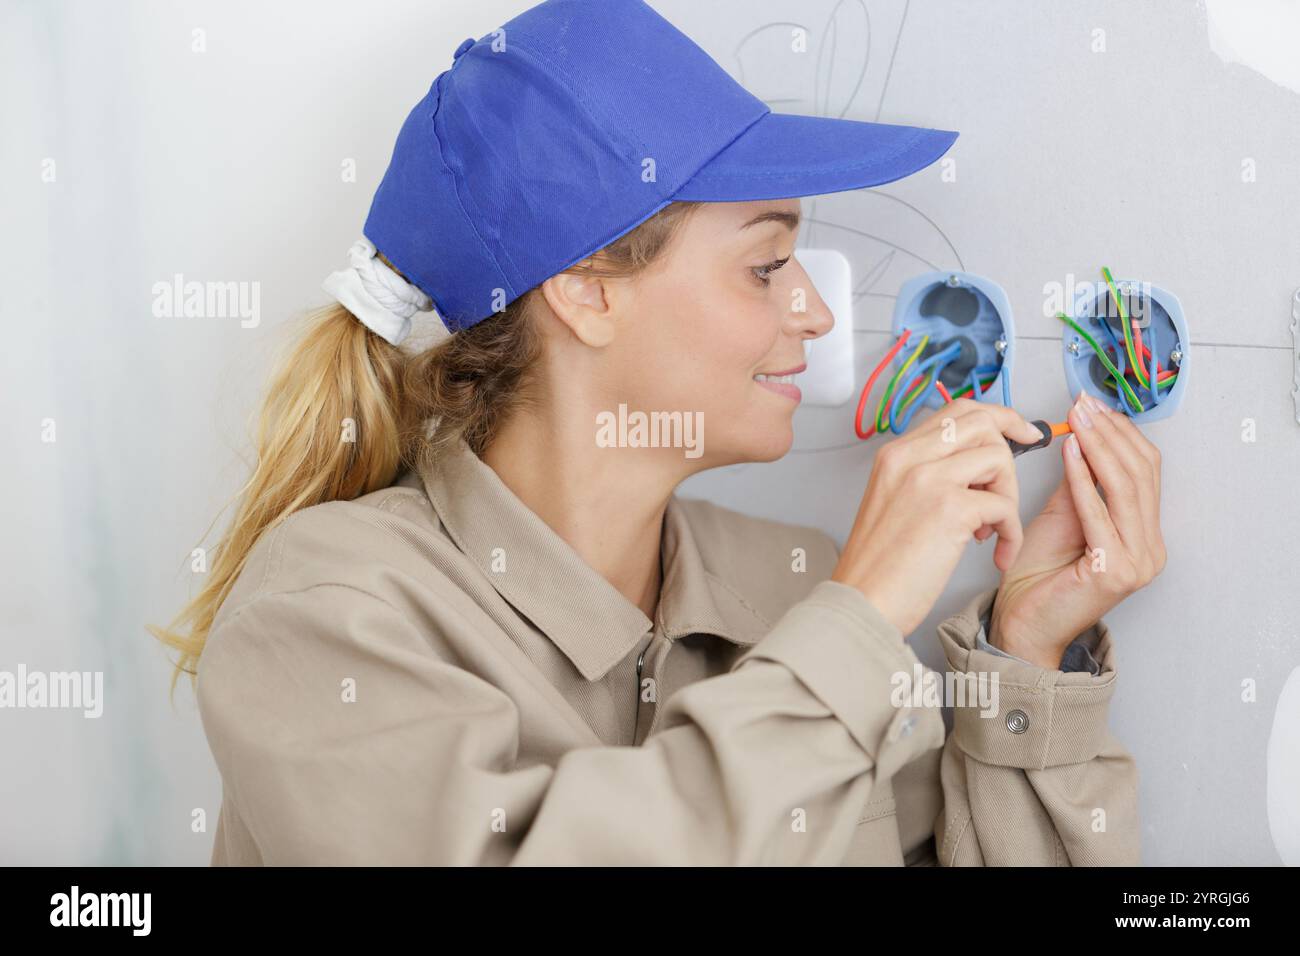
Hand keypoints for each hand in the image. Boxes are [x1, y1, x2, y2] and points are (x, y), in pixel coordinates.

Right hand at [832, 398, 1045, 635]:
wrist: (861, 603)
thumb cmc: (880, 566)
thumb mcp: (895, 502)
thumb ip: (928, 475)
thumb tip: (979, 465)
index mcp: (895, 454)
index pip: (957, 412)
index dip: (997, 417)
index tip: (1019, 433)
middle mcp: (910, 457)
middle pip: (983, 423)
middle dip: (1009, 455)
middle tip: (1005, 492)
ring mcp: (928, 479)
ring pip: (999, 458)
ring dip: (1008, 495)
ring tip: (989, 529)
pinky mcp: (949, 509)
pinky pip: (1004, 505)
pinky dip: (1011, 533)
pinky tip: (997, 553)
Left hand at [988, 392, 1166, 668]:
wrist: (1022, 623)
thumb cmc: (1037, 574)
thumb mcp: (1061, 515)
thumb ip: (1078, 483)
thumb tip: (1081, 436)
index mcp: (1144, 534)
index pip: (1145, 471)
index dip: (1121, 434)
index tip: (1093, 405)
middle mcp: (1150, 548)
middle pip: (1141, 475)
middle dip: (1111, 433)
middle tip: (1085, 404)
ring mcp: (1139, 561)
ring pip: (1126, 488)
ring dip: (1100, 447)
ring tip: (1079, 419)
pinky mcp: (1117, 571)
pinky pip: (1100, 513)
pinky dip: (1085, 479)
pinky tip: (1071, 453)